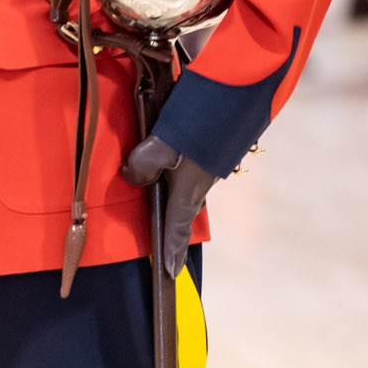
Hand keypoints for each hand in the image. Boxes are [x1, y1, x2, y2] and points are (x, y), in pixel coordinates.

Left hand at [120, 136, 215, 281]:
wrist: (236, 96)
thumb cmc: (198, 124)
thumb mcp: (160, 145)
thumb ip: (141, 165)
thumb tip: (130, 175)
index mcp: (187, 190)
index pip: (176, 228)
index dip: (171, 250)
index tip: (171, 271)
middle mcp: (200, 184)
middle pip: (184, 213)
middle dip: (176, 231)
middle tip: (170, 248)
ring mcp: (208, 169)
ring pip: (190, 193)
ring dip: (179, 202)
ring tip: (168, 207)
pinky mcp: (211, 154)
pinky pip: (194, 175)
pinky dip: (184, 180)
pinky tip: (177, 169)